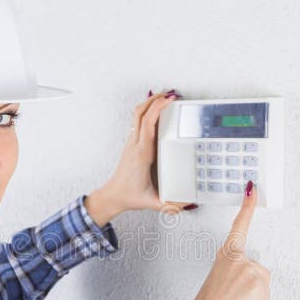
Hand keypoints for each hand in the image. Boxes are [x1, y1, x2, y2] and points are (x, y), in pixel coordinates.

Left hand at [101, 89, 195, 214]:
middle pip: (140, 113)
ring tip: (165, 98)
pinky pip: (138, 122)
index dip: (158, 109)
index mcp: (141, 154)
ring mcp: (132, 143)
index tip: (169, 100)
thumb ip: (170, 205)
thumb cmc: (129, 195)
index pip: (147, 125)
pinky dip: (148, 112)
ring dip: (150, 103)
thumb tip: (186, 204)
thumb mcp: (152, 202)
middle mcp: (135, 145)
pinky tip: (157, 112)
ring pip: (137, 115)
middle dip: (154, 99)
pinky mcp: (132, 144)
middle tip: (170, 94)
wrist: (113, 195)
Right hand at [184, 181, 270, 299]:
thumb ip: (234, 277)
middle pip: (259, 272)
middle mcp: (238, 258)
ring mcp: (250, 269)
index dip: (247, 207)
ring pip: (262, 287)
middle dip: (252, 289)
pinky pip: (265, 299)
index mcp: (225, 256)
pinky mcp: (259, 281)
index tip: (252, 189)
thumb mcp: (218, 284)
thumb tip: (245, 288)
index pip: (238, 226)